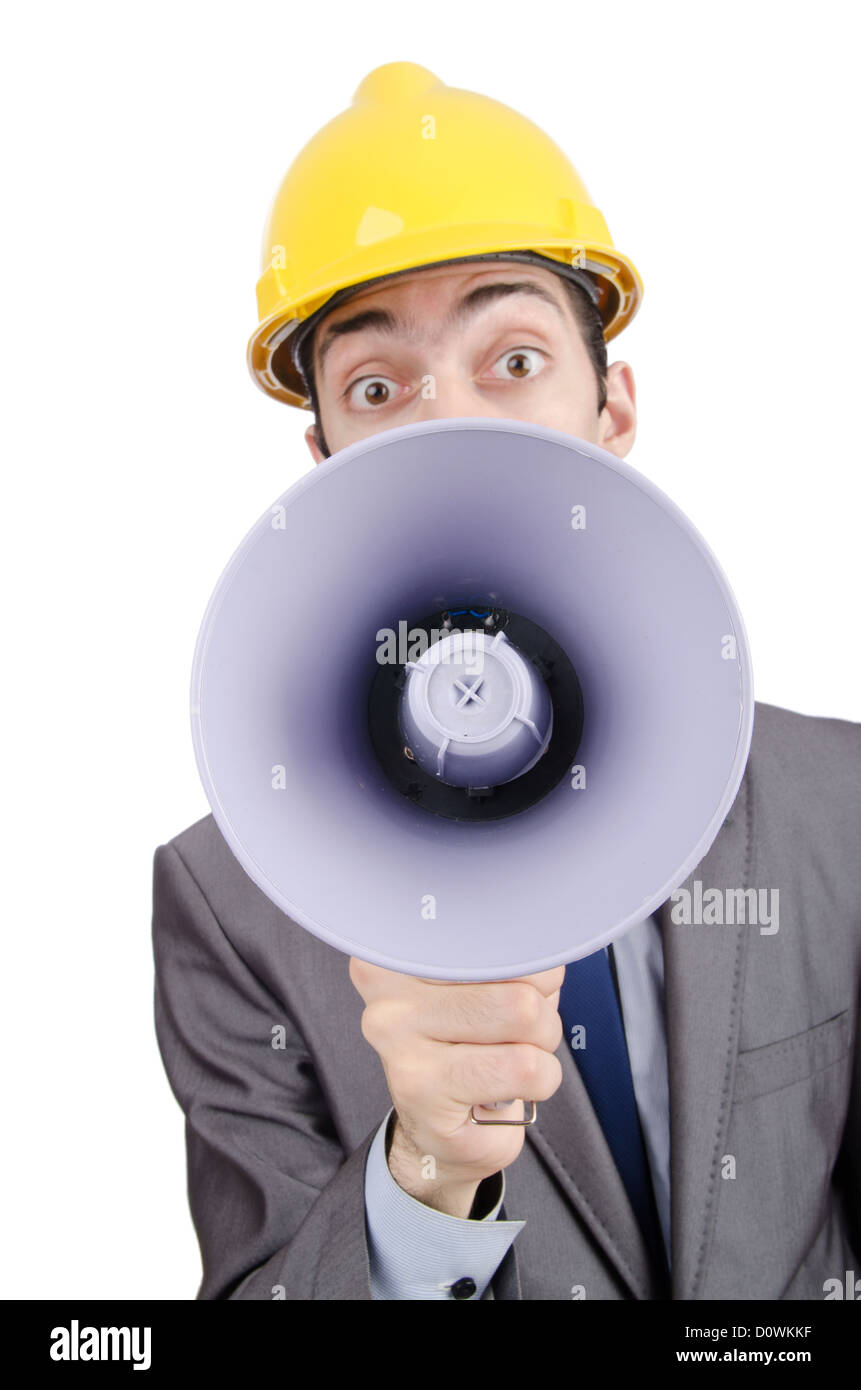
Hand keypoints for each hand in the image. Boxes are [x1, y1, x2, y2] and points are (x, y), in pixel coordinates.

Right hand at [349, 958, 564, 1216]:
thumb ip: (511, 957)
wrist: (439, 1128)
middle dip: (541, 1009)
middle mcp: (389, 985)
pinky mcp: (421, 1087)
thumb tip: (548, 950)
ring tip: (512, 1059)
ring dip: (541, 1046)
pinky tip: (509, 1088)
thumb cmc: (471, 1046)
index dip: (530, 960)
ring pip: (523, 1012)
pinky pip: (524, 1067)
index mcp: (403, 947)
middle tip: (517, 1034)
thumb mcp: (487, 986)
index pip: (494, 926)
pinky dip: (541, 1079)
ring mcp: (398, 1037)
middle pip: (515, 967)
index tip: (519, 985)